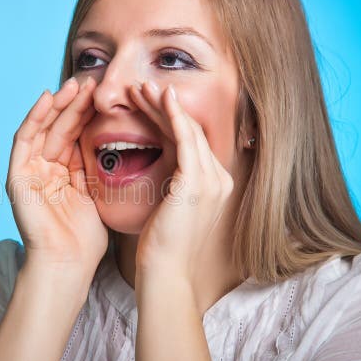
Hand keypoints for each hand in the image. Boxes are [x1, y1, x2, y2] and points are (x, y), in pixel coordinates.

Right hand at [6, 76, 107, 284]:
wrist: (67, 265)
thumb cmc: (86, 240)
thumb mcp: (97, 195)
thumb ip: (98, 169)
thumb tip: (121, 145)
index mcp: (63, 174)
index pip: (77, 136)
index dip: (91, 114)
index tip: (111, 95)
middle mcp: (44, 170)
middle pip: (61, 128)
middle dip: (77, 104)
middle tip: (94, 81)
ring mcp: (28, 172)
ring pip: (44, 128)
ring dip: (59, 104)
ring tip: (77, 83)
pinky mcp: (16, 175)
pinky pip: (23, 139)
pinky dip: (35, 117)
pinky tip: (49, 98)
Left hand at [126, 80, 234, 287]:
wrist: (165, 273)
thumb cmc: (160, 247)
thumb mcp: (167, 208)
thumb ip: (169, 184)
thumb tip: (156, 167)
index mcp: (212, 185)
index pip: (189, 142)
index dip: (168, 119)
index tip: (146, 102)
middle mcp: (218, 178)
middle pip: (190, 131)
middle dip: (164, 107)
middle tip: (142, 87)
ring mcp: (212, 179)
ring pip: (187, 130)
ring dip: (164, 105)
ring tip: (141, 88)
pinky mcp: (198, 182)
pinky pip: (186, 139)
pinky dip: (173, 116)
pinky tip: (160, 98)